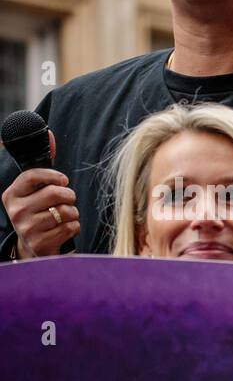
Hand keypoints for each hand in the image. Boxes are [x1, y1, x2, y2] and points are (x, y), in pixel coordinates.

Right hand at [1, 131, 78, 258]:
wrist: (34, 247)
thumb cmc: (39, 212)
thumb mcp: (35, 190)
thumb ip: (43, 165)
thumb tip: (49, 133)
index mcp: (11, 193)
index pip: (32, 175)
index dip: (53, 176)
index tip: (63, 180)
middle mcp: (15, 210)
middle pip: (54, 193)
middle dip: (69, 196)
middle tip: (68, 200)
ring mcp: (26, 228)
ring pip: (65, 211)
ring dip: (72, 213)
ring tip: (64, 216)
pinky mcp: (40, 242)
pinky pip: (70, 227)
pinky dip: (74, 227)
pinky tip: (64, 230)